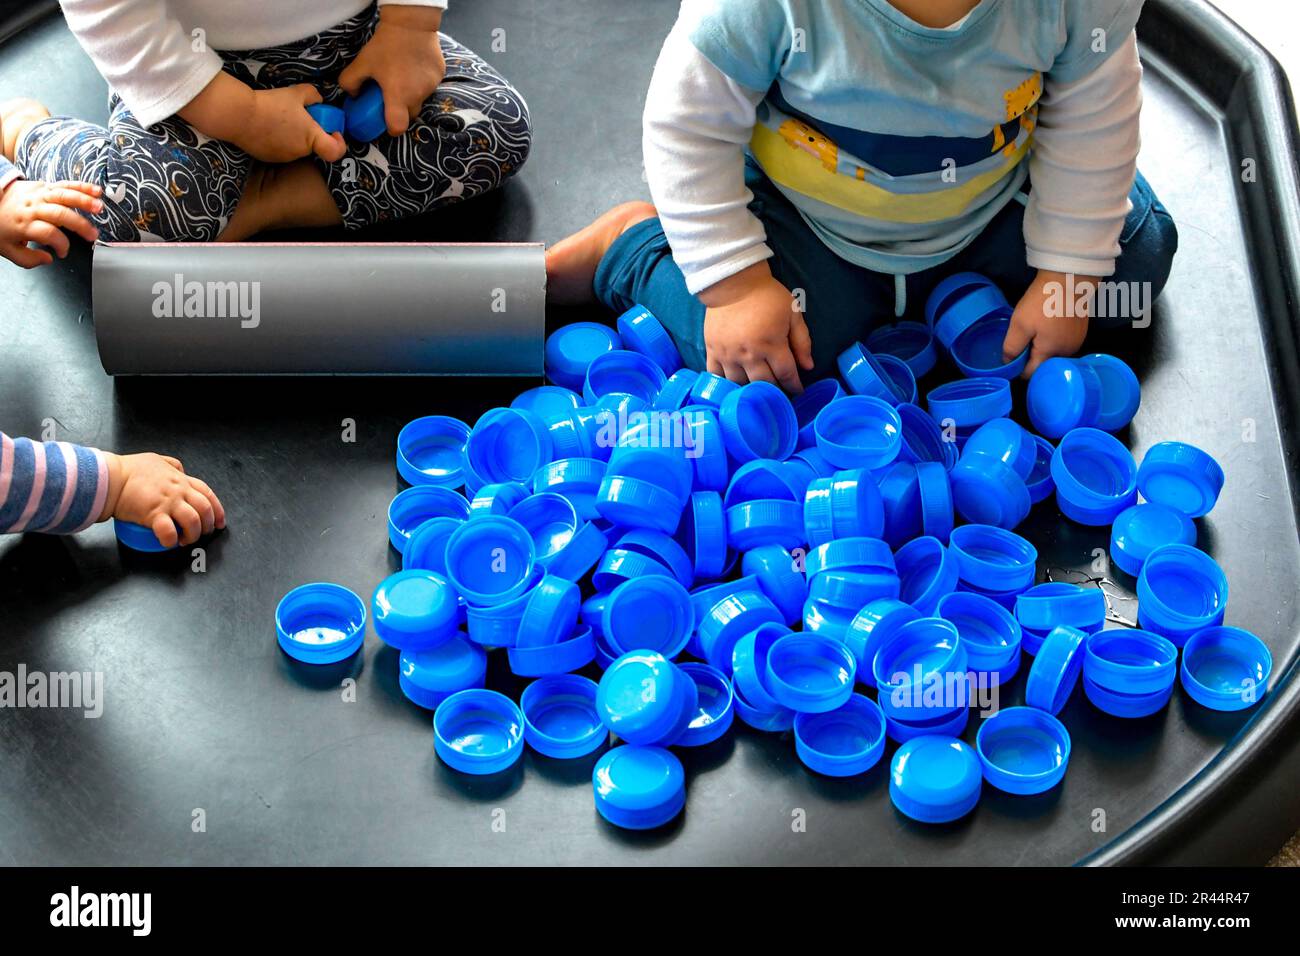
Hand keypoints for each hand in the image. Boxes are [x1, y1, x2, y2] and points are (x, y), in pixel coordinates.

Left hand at [0, 179, 100, 267]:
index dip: (60, 245)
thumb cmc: (0, 226)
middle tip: (93, 236)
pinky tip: (95, 191)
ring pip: (63, 196)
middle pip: (60, 214)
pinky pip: (64, 184)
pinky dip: (81, 186)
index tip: (63, 254)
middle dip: (79, 225)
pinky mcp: (43, 186)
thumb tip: (49, 259)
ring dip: (83, 201)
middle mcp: (33, 208)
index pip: (48, 234)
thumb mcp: (7, 249)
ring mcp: (39, 195)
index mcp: (24, 224)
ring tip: (100, 208)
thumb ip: (28, 260)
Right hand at [102, 452, 225, 547]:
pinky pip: (169, 532)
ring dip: (192, 535)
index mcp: (180, 479)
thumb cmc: (128, 469)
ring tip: (184, 540)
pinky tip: (169, 542)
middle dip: (208, 525)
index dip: (217, 509)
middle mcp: (178, 490)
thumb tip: (180, 469)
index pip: (208, 493)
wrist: (109, 478)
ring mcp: (167, 502)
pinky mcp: (153, 514)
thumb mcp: (156, 460)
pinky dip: (172, 540)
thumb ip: (171, 465)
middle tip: (202, 534)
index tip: (220, 522)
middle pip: (205, 509)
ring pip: (193, 521)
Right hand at [241, 85, 348, 163]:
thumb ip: (313, 96)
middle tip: (298, 116)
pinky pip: (280, 149)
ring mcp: (284, 158)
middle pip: (312, 145)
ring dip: (293, 135)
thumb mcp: (297, 92)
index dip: (339, 143)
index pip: (335, 152)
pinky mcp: (268, 158)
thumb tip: (318, 101)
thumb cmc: (271, 104)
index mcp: (311, 138)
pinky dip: (279, 140)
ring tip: (279, 118)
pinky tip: (268, 126)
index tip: (333, 132)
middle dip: (309, 132)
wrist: (239, 115)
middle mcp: (300, 152)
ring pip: (295, 147)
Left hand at [339, 5, 445, 136]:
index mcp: (398, 96)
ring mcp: (431, 87)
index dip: (391, 128)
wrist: (411, 23)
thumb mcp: (362, 62)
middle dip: (401, 111)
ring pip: (420, 100)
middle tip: (392, 97)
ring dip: (412, 95)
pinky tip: (414, 67)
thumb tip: (353, 95)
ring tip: (403, 77)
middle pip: (410, 115)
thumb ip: (350, 82)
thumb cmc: (385, 45)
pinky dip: (421, 82)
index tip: (387, 122)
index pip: (398, 127)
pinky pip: (429, 87)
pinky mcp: (439, 77)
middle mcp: (417, 95)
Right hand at [700, 261, 814, 393]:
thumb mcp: (792, 313)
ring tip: (757, 392)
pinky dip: (724, 384)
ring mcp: (728, 354)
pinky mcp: (712, 350)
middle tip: (780, 393)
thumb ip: (802, 341)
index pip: (786, 374)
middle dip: (775, 391)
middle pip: (764, 384)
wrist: (733, 281)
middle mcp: (749, 353)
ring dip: (751, 390)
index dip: (794, 385)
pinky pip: (716, 376)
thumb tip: (808, 367)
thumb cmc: (767, 296)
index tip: (798, 390)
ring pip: (740, 384)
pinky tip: (731, 387)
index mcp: (772, 344)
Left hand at [1003, 269, 1094, 377]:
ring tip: (1033, 332)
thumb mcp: (1020, 324)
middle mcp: (1067, 353)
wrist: (1070, 278)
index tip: (1010, 357)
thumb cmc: (1043, 302)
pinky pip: (1062, 343)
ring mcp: (1076, 342)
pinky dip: (1052, 339)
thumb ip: (1012, 347)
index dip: (1018, 369)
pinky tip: (1046, 326)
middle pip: (1043, 365)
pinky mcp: (1080, 331)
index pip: (1031, 374)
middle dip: (1030, 358)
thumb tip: (1008, 363)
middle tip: (1021, 341)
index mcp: (1051, 354)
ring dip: (1042, 348)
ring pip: (1053, 354)